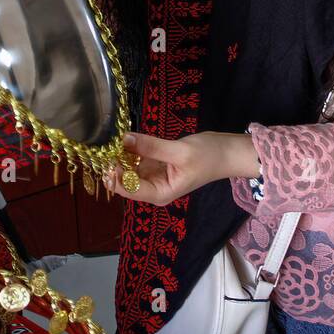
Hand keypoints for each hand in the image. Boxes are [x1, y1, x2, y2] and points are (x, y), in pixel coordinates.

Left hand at [105, 131, 256, 205]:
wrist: (227, 153)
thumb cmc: (208, 156)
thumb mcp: (179, 151)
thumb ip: (151, 147)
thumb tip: (124, 139)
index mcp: (160, 194)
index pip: (128, 189)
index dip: (115, 174)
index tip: (109, 155)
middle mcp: (153, 189)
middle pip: (125, 181)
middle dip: (114, 165)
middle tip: (106, 145)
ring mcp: (154, 178)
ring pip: (128, 169)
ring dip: (120, 157)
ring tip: (112, 139)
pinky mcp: (156, 166)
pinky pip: (137, 160)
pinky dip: (130, 152)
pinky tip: (124, 140)